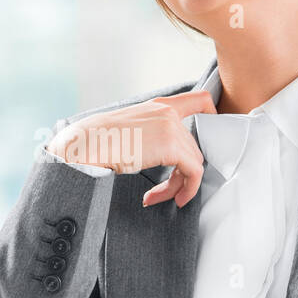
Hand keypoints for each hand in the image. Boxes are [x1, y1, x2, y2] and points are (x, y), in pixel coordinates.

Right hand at [46, 91, 215, 207]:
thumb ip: (150, 133)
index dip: (212, 114)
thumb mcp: (128, 129)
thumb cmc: (97, 141)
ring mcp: (171, 127)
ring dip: (177, 185)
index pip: (199, 99)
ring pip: (193, 162)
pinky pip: (192, 172)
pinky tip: (167, 198)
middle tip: (163, 192)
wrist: (85, 145)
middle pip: (192, 146)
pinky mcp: (171, 146)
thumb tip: (158, 154)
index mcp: (158, 106)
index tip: (211, 132)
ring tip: (157, 198)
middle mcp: (168, 112)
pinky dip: (185, 189)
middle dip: (181, 173)